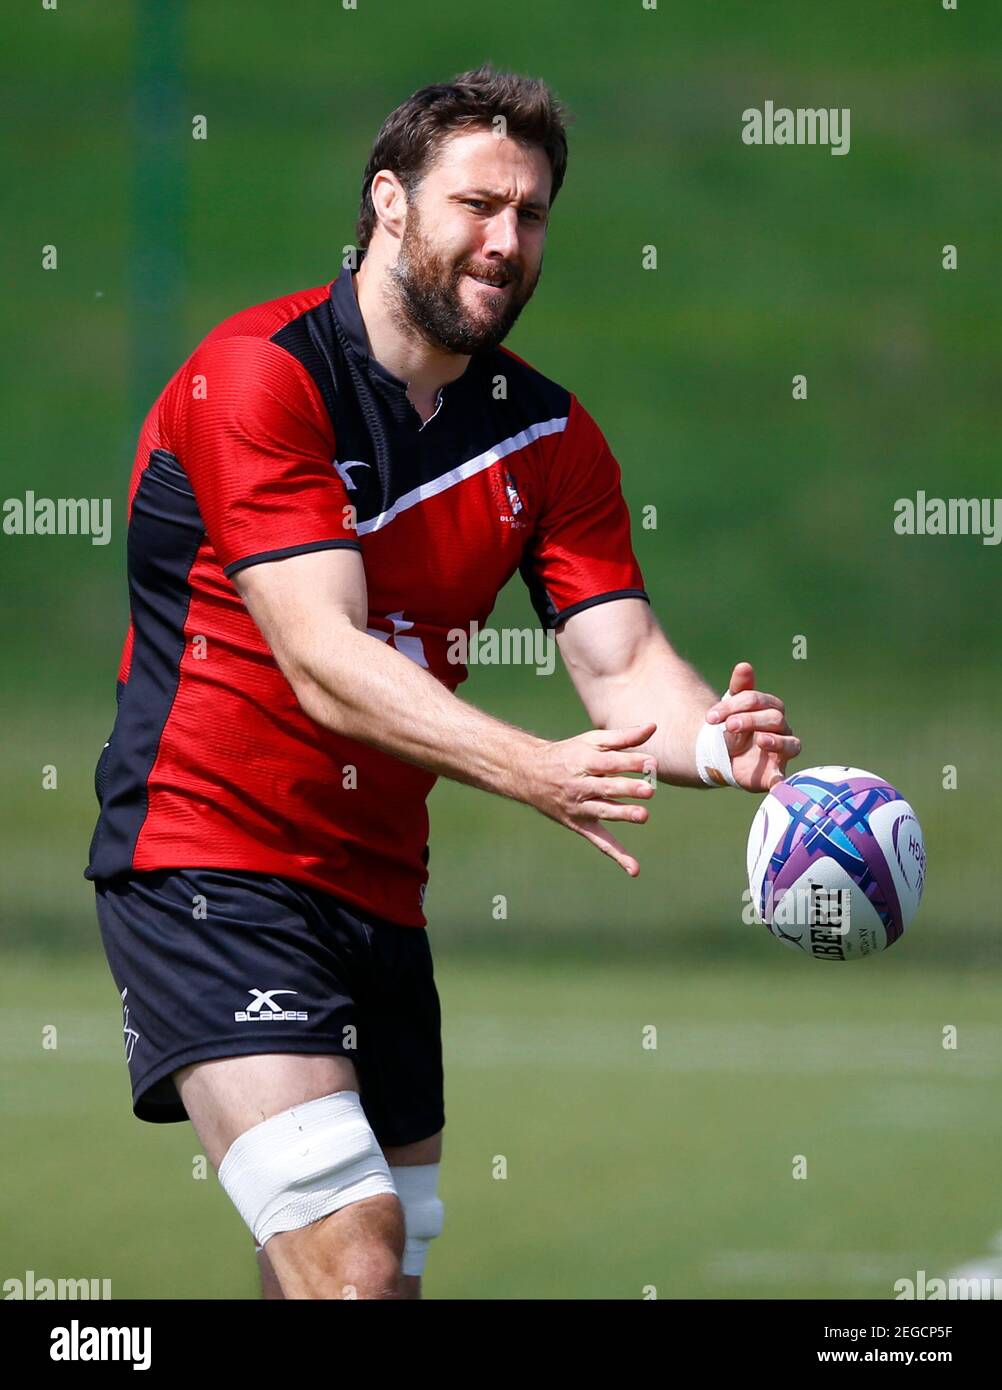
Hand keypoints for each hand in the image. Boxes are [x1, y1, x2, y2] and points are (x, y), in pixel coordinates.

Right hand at [526, 723, 657, 876]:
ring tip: (643, 816)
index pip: (611, 762)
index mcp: (585, 761)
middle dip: (627, 789)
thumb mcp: (591, 741)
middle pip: (607, 787)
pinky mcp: (580, 825)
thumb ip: (623, 737)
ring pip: (603, 812)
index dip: (631, 763)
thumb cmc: (568, 754)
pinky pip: (599, 841)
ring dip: (622, 814)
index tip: (652, 764)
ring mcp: (580, 807)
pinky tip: (634, 869)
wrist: (530, 774)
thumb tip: (653, 727)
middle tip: (649, 790)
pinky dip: (617, 855)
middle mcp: (580, 785)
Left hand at [705, 661, 800, 791]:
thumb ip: (739, 688)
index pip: (758, 701)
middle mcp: (782, 730)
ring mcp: (781, 753)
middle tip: (727, 725)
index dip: (734, 705)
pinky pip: (784, 778)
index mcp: (771, 710)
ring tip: (759, 740)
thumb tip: (744, 666)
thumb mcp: (732, 708)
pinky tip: (776, 783)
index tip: (710, 717)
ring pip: (791, 744)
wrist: (724, 757)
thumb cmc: (733, 729)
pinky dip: (782, 781)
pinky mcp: (774, 774)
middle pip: (774, 719)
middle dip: (750, 719)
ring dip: (776, 741)